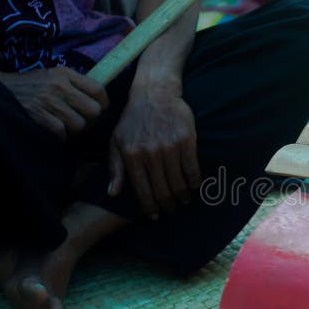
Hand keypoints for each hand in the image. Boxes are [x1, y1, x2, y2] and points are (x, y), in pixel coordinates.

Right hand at [0, 67, 107, 140]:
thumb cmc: (31, 86)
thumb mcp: (53, 76)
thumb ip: (76, 85)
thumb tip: (100, 102)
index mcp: (66, 74)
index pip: (99, 90)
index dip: (102, 105)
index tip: (97, 112)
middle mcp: (59, 85)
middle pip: (94, 111)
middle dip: (90, 121)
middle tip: (81, 123)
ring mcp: (49, 100)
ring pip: (80, 125)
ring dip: (74, 131)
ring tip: (64, 126)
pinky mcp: (38, 114)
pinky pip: (62, 132)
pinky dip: (59, 137)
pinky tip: (53, 131)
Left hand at [108, 84, 201, 218]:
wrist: (154, 94)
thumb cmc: (133, 119)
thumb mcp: (116, 142)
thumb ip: (115, 168)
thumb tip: (113, 193)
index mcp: (132, 156)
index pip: (142, 190)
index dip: (150, 207)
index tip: (155, 214)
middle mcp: (150, 154)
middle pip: (162, 190)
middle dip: (168, 204)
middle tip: (172, 208)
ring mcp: (170, 147)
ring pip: (178, 182)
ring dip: (183, 196)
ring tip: (184, 199)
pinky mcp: (186, 140)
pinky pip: (192, 169)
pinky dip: (195, 182)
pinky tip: (194, 186)